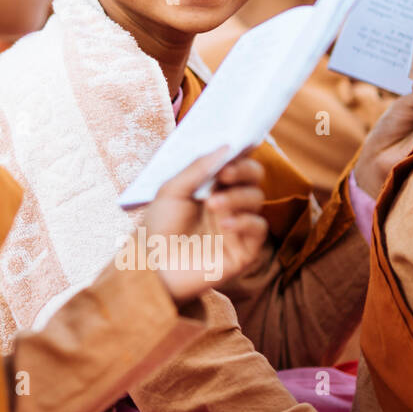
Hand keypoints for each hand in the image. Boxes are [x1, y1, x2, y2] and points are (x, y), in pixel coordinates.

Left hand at [141, 149, 268, 302]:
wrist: (152, 267)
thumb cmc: (158, 228)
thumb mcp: (171, 191)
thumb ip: (198, 168)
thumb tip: (226, 147)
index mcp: (210, 186)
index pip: (235, 162)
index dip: (239, 152)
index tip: (236, 144)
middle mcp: (227, 202)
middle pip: (253, 177)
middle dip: (243, 169)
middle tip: (225, 173)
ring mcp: (237, 225)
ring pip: (256, 199)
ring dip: (237, 197)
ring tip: (212, 205)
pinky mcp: (244, 249)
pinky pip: (259, 227)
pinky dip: (246, 221)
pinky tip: (225, 223)